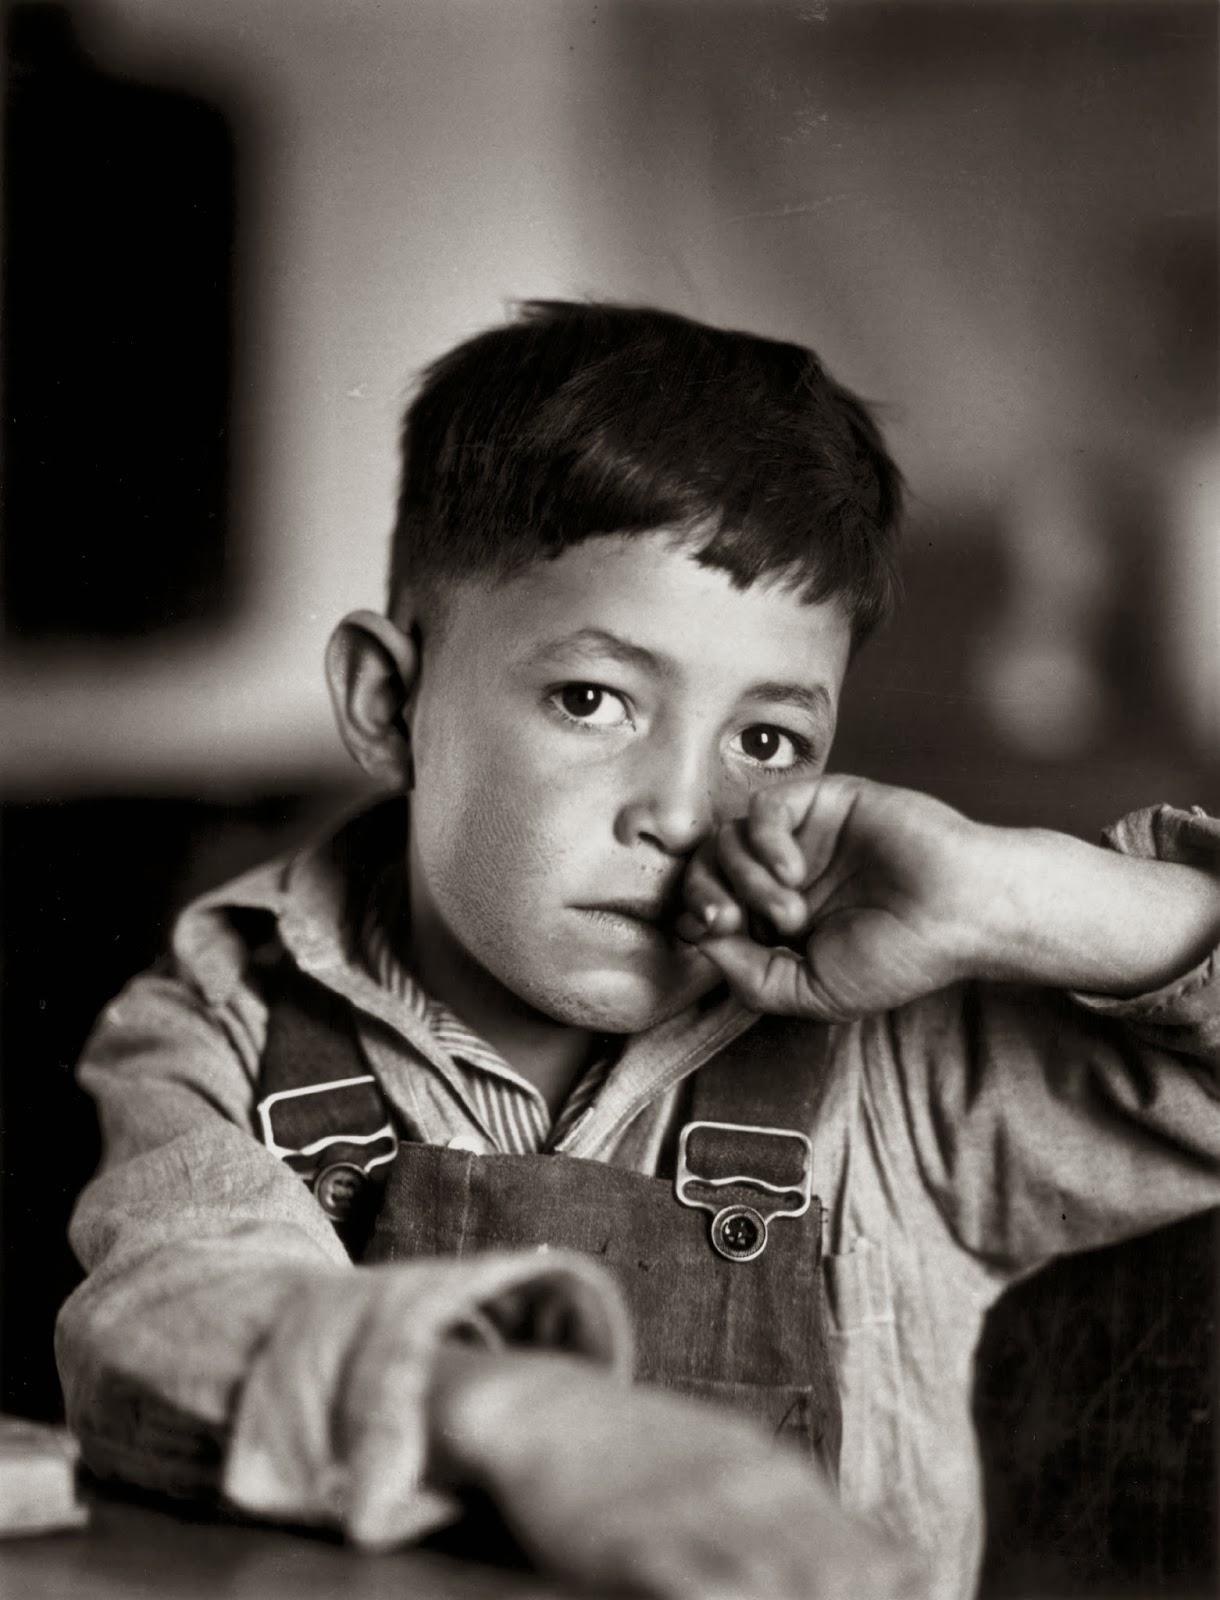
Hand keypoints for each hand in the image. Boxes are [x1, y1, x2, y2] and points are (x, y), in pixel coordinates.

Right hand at [432, 1347, 925, 1598]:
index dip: (902, 1597)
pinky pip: (697, 1592)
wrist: (549, 1410)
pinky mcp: (636, 1545)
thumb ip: (817, 1517)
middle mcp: (751, 1493)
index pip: (878, 1561)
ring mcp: (695, 1516)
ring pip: (781, 1589)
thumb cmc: (653, 1454)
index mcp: (785, 1477)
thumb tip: (908, 1564)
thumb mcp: (744, 1464)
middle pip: (840, 1582)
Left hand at [677, 775, 983, 1019]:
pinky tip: (795, 870)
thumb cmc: (901, 956)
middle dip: (705, 895)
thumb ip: (752, 978)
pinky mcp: (824, 801)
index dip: (695, 916)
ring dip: (746, 879)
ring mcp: (803, 835)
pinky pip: (764, 806)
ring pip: (729, 837)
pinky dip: (764, 839)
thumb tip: (699, 943)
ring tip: (791, 912)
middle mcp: (784, 872)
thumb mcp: (814, 990)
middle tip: (730, 921)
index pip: (708, 902)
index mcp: (778, 917)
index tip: (713, 935)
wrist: (963, 914)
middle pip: (706, 865)